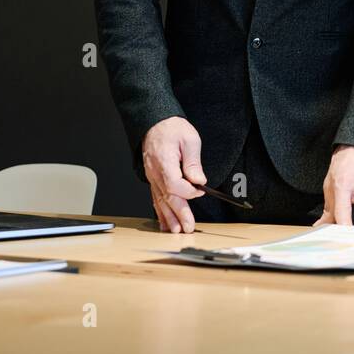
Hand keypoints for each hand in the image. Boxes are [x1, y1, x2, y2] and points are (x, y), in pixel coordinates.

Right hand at [141, 116, 206, 233]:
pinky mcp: (153, 179)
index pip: (174, 184)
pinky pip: (155, 197)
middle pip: (167, 197)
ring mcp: (152, 177)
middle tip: (188, 228)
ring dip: (168, 217)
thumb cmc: (172, 129)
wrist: (154, 123)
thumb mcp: (189, 139)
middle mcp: (155, 173)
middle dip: (179, 214)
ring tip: (176, 231)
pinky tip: (163, 222)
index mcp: (164, 162)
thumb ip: (193, 162)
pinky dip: (160, 211)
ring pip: (160, 200)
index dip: (188, 191)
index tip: (200, 191)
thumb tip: (198, 180)